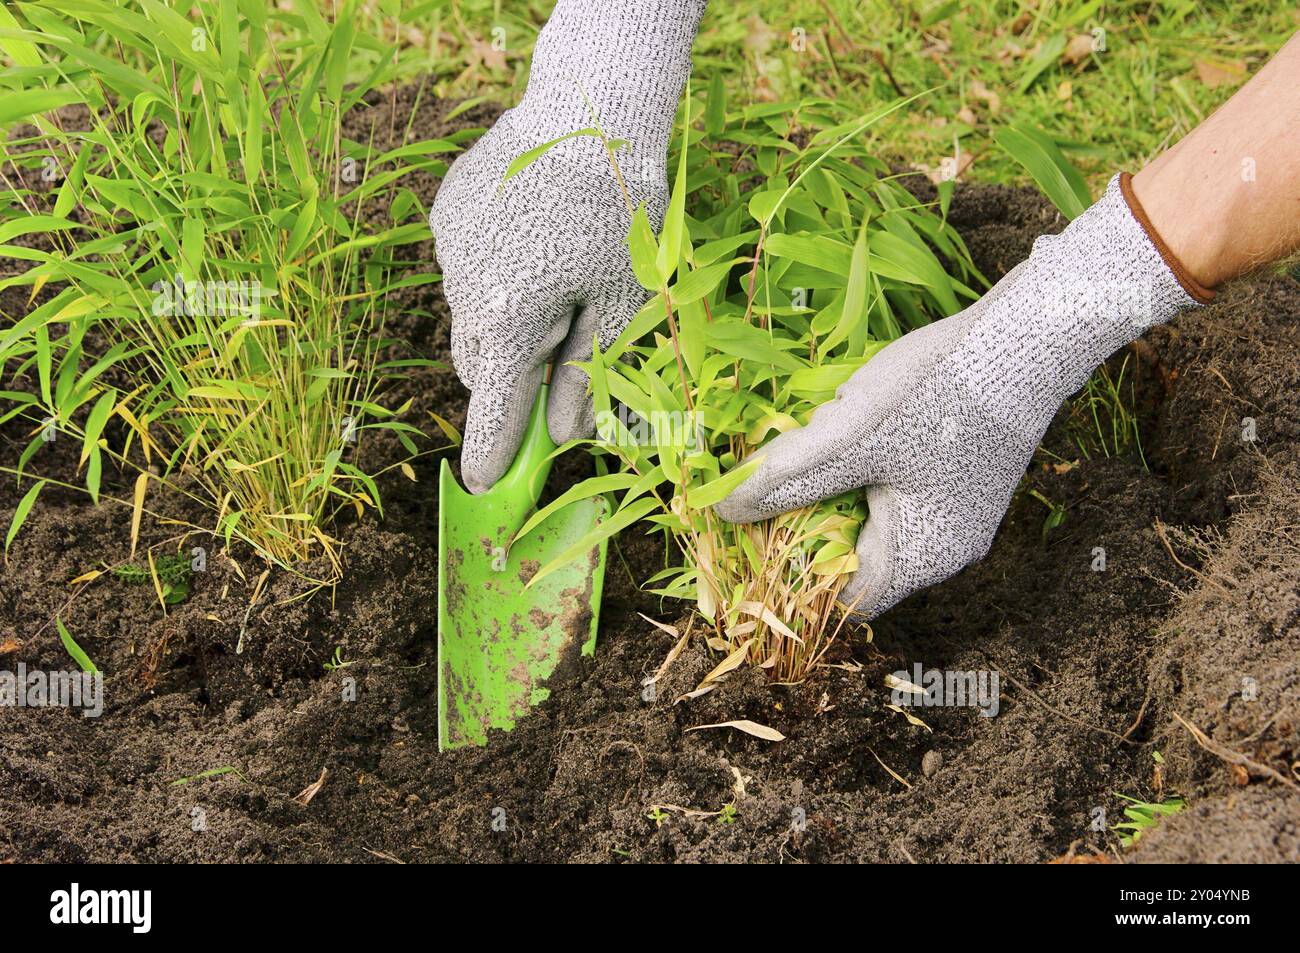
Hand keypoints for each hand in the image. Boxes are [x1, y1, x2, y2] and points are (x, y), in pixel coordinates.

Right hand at [429, 111, 659, 492]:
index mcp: (512, 323)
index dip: (490, 454)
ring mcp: (449, 252)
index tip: (481, 486)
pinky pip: (462, 269)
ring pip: (468, 318)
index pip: (493, 411)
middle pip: (478, 368)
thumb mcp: (621, 305)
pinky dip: (490, 275)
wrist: (588, 111)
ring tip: (550, 277)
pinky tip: (529, 239)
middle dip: (508, 378)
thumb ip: (587, 376)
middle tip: (554, 354)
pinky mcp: (445, 217)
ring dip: (500, 323)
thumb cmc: (620, 213)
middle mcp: (466, 292)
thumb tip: (561, 437)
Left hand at [716, 174, 1204, 617]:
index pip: (843, 599)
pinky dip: (866, 472)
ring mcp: (960, 515)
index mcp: (920, 558)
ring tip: (817, 446)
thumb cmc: (936, 394)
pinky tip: (855, 428)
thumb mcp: (847, 439)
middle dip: (811, 525)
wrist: (1027, 335)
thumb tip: (725, 510)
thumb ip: (786, 479)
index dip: (794, 578)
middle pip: (857, 560)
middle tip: (776, 484)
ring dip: (837, 492)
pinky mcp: (964, 479)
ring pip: (875, 521)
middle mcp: (945, 550)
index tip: (754, 541)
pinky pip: (898, 493)